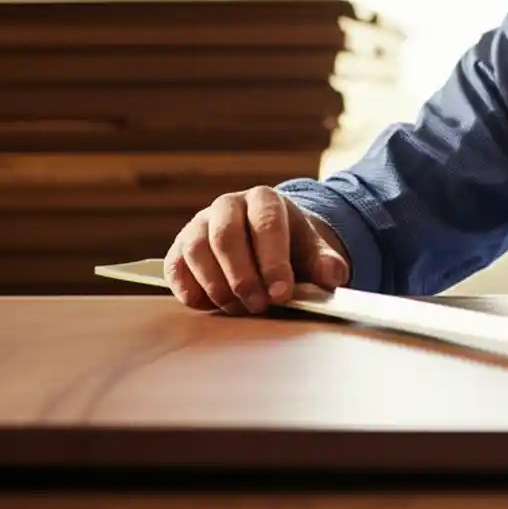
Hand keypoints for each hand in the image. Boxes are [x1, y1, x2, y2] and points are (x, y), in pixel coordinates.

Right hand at [164, 186, 349, 314]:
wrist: (268, 244)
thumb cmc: (291, 248)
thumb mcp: (314, 252)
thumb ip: (326, 263)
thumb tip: (332, 275)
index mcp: (264, 200)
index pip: (266, 225)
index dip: (273, 261)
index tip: (281, 293)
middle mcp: (228, 206)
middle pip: (226, 237)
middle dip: (242, 276)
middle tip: (258, 305)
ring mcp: (199, 224)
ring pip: (196, 249)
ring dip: (216, 284)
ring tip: (237, 308)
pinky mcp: (179, 247)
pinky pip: (175, 266)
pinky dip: (188, 289)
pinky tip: (208, 305)